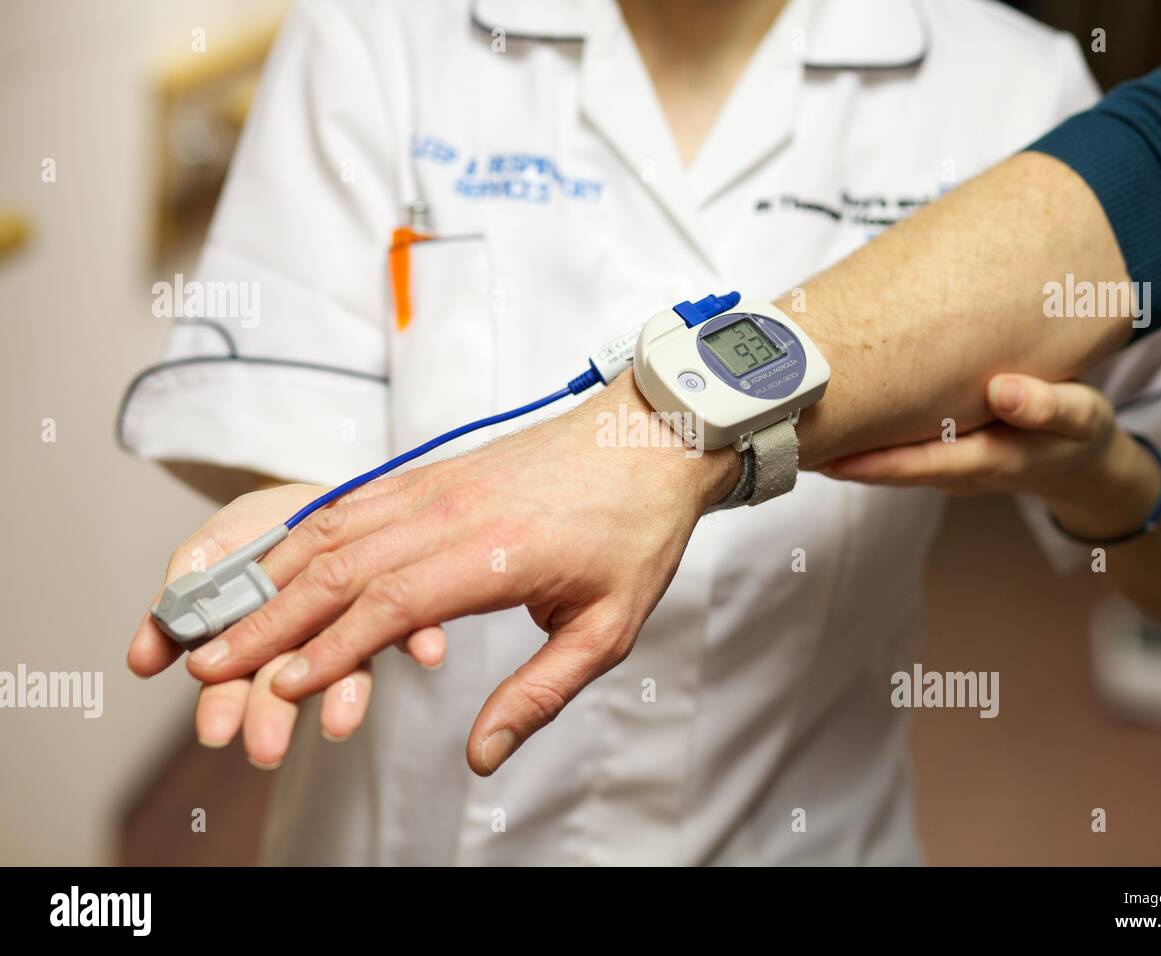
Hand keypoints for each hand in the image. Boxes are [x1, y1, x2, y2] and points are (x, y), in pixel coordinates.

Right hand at [127, 484, 444, 767]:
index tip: (215, 730)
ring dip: (345, 692)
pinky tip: (429, 652)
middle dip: (274, 713)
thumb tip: (140, 661)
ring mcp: (357, 616)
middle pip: (289, 676)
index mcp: (259, 625)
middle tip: (265, 750)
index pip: (238, 672)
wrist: (337, 486)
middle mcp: (309, 632)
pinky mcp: (408, 590)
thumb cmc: (270, 523)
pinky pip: (416, 618)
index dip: (224, 700)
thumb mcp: (212, 548)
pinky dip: (421, 639)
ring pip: (352, 659)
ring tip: (339, 724)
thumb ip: (181, 598)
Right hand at [163, 375, 737, 774]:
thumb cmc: (634, 532)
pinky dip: (303, 535)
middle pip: (340, 568)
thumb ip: (540, 694)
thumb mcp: (607, 629)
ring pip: (334, 531)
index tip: (276, 687)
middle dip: (268, 621)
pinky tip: (273, 560)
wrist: (650, 437)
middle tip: (209, 663)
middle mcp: (449, 512)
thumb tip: (482, 755)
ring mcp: (435, 485)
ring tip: (219, 617)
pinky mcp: (432, 474)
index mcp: (491, 553)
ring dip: (271, 577)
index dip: (327, 651)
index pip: (388, 605)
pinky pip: (353, 503)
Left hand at [824, 373, 1160, 537]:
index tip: (829, 456)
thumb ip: (1047, 407)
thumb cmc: (1079, 435)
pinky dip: (862, 437)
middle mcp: (954, 470)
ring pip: (882, 460)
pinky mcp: (938, 453)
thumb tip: (1002, 390)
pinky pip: (893, 448)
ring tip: (794, 428)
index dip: (871, 463)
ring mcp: (942, 465)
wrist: (1084, 466)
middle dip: (838, 455)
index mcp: (986, 460)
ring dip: (842, 448)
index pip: (916, 464)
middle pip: (885, 467)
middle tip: (788, 437)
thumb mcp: (1081, 419)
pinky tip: (834, 417)